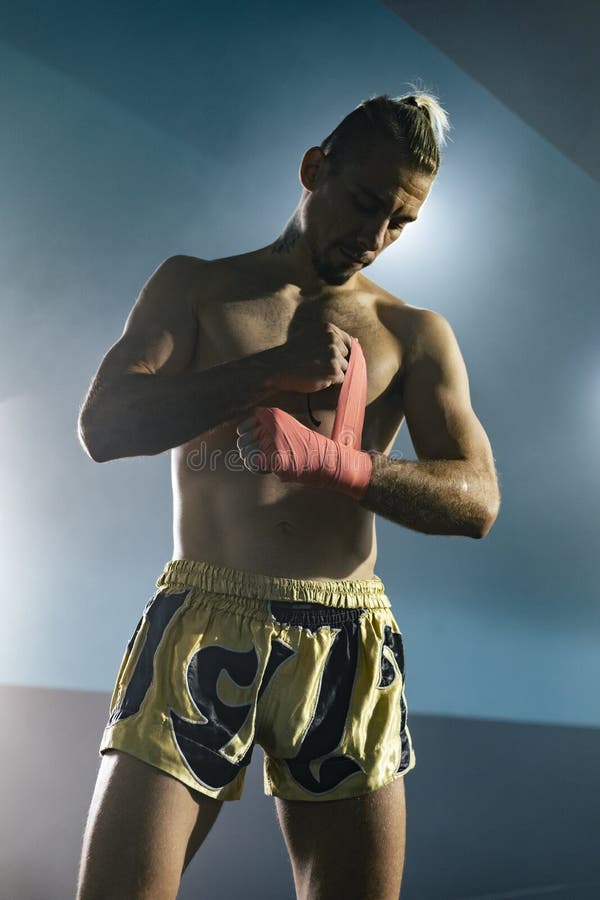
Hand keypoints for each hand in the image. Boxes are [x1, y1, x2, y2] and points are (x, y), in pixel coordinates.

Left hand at [236, 338, 372, 499]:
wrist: (327, 460)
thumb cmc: (306, 447)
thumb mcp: (287, 427)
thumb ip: (265, 428)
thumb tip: (240, 438)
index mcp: (274, 415)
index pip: (242, 428)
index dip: (245, 439)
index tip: (254, 444)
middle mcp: (272, 425)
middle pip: (242, 442)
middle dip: (249, 452)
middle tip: (264, 456)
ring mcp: (274, 442)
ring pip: (246, 454)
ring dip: (254, 462)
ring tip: (270, 461)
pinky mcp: (275, 459)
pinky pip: (254, 465)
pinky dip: (259, 469)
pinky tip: (272, 467)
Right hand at [268, 320, 353, 392]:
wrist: (277, 368)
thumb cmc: (293, 354)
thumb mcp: (311, 337)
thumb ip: (333, 338)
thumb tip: (357, 340)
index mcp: (328, 329)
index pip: (349, 342)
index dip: (344, 354)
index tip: (334, 361)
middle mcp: (332, 339)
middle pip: (349, 356)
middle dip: (339, 364)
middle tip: (321, 368)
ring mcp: (333, 354)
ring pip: (346, 368)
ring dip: (335, 374)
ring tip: (318, 373)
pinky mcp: (332, 370)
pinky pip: (342, 379)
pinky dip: (333, 382)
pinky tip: (318, 379)